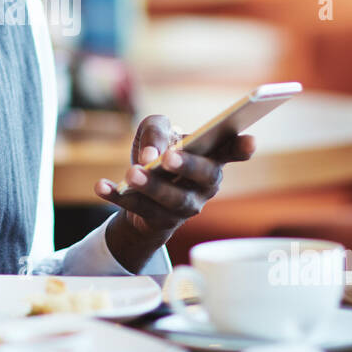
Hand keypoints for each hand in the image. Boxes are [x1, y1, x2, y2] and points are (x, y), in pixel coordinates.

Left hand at [94, 115, 255, 271]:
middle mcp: (204, 185)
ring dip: (151, 187)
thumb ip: (157, 131)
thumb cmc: (158, 151)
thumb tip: (151, 156)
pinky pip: (137, 210)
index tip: (250, 141)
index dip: (243, 148)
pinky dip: (117, 197)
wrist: (141, 189)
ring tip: (133, 173)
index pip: (232, 151)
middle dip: (187, 167)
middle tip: (168, 157)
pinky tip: (101, 186)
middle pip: (203, 178)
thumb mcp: (156, 130)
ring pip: (171, 199)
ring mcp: (184, 207)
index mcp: (211, 158)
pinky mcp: (157, 221)